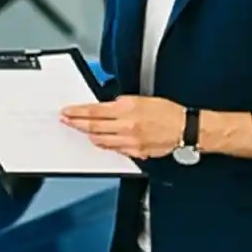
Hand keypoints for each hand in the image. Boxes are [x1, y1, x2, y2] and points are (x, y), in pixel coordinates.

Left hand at [61, 96, 184, 158]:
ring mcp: (130, 141)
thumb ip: (119, 104)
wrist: (185, 128)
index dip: (76, 112)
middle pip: (92, 127)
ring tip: (81, 130)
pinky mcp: (135, 152)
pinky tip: (99, 140)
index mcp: (126, 110)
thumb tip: (103, 107)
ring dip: (88, 135)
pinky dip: (104, 144)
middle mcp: (126, 126)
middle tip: (66, 121)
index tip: (67, 111)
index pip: (93, 111)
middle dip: (75, 123)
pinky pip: (113, 149)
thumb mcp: (140, 99)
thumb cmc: (166, 112)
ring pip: (100, 140)